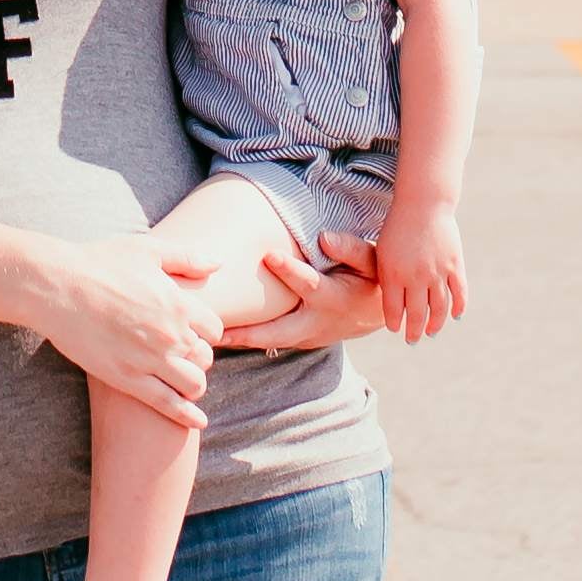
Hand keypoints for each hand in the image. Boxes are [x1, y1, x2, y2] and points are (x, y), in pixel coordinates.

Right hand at [28, 234, 224, 427]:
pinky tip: (197, 422)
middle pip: (206, 358)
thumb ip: (186, 258)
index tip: (194, 335)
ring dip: (193, 385)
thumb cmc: (100, 263)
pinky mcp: (128, 379)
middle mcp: (170, 334)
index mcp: (178, 303)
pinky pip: (169, 405)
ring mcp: (150, 359)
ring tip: (181, 383)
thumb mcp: (147, 250)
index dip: (206, 334)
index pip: (215, 330)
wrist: (58, 286)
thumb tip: (218, 264)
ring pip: (193, 384)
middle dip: (199, 359)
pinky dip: (187, 416)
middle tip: (184, 359)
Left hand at [217, 256, 392, 352]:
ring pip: (269, 341)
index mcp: (334, 298)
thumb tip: (323, 238)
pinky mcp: (298, 340)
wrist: (375, 311)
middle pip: (278, 331)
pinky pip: (269, 342)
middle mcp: (316, 322)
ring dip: (240, 340)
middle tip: (218, 330)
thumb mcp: (370, 260)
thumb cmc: (368, 277)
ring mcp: (306, 336)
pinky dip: (245, 340)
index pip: (309, 284)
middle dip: (248, 332)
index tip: (270, 256)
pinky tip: (219, 336)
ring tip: (206, 338)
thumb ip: (349, 248)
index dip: (291, 271)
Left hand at [367, 193, 467, 340]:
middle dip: (413, 331)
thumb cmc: (397, 227)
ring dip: (435, 324)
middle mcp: (415, 277)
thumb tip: (391, 303)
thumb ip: (387, 277)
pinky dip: (458, 307)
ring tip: (431, 332)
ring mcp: (437, 272)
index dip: (394, 322)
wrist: (422, 203)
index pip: (393, 310)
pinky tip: (455, 316)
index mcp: (393, 274)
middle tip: (412, 340)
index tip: (395, 329)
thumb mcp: (383, 251)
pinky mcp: (455, 265)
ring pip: (439, 309)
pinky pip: (459, 293)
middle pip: (416, 314)